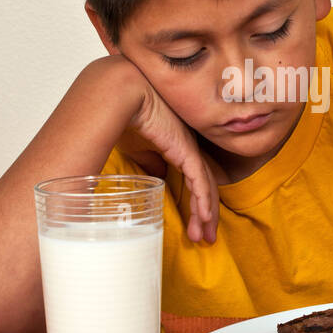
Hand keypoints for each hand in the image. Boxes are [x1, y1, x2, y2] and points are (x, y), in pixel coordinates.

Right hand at [119, 61, 221, 243]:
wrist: (125, 93)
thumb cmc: (127, 115)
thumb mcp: (139, 147)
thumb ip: (151, 162)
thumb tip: (158, 178)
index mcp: (179, 147)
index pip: (195, 180)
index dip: (197, 204)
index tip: (195, 226)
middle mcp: (189, 149)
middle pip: (206, 188)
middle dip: (206, 216)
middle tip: (206, 239)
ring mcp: (190, 150)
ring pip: (206, 189)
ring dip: (206, 216)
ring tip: (204, 238)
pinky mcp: (187, 151)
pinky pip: (200, 182)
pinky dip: (203, 202)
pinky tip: (205, 219)